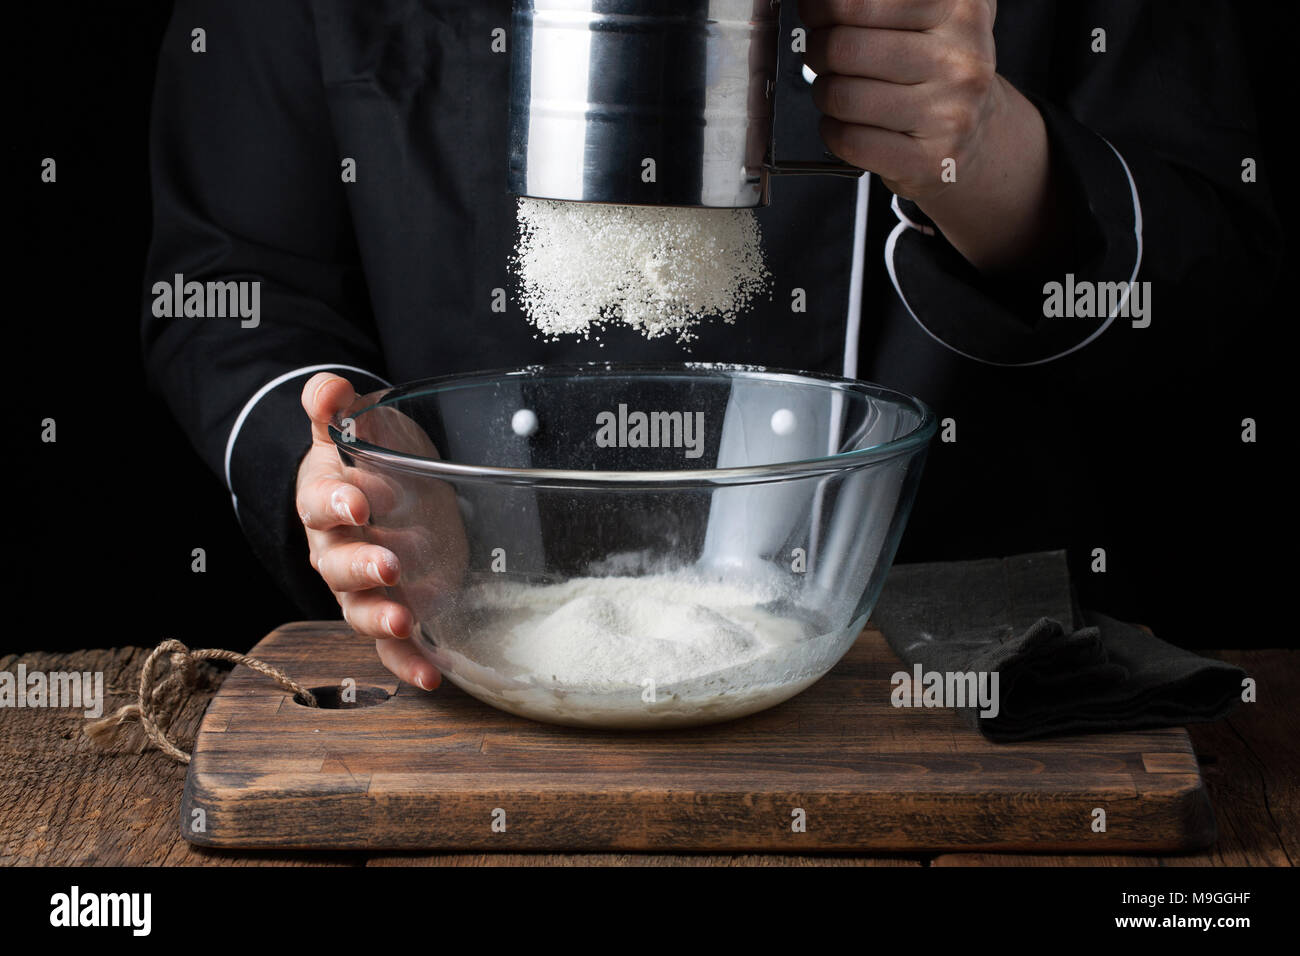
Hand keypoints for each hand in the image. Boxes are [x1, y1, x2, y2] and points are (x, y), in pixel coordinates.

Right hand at [296, 372, 443, 690]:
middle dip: (362, 567)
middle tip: (388, 566)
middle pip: (338, 564)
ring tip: (403, 623)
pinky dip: (407, 661)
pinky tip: (431, 674)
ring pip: (360, 608)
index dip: (336, 503)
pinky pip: (393, 644)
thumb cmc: (365, 456)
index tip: (357, 502)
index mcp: (323, 502)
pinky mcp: (394, 608)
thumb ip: (335, 406)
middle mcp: (335, 551)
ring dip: (380, 618)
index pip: (321, 504)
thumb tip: (327, 388)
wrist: (380, 486)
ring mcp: (362, 586)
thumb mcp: (356, 423)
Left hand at [801, 0, 1060, 271]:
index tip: (816, 13)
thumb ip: (878, 4)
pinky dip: (832, 132)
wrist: (975, 133)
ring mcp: (950, 112)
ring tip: (838, 91)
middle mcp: (962, 58)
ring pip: (842, 96)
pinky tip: (846, 124)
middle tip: (824, 56)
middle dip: (818, 51)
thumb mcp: (929, 16)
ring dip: (825, 94)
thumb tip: (817, 3)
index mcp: (961, 8)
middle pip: (844, 48)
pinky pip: (850, 141)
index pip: (861, 2)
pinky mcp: (931, 158)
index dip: (824, 7)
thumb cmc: (937, 69)